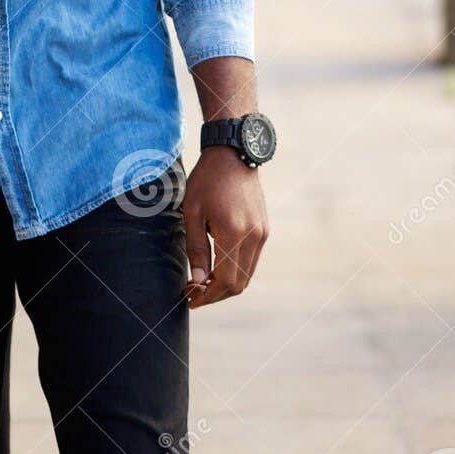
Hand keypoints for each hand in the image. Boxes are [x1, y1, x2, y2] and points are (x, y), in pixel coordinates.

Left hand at [181, 146, 267, 308]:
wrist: (233, 154)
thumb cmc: (207, 180)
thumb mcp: (192, 212)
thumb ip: (196, 249)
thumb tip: (199, 281)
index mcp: (234, 233)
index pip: (225, 281)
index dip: (207, 296)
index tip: (190, 299)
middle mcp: (253, 237)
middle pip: (238, 284)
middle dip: (215, 294)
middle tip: (193, 292)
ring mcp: (262, 233)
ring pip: (247, 274)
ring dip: (226, 284)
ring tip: (202, 281)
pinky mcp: (264, 229)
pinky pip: (251, 260)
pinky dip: (235, 270)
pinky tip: (217, 266)